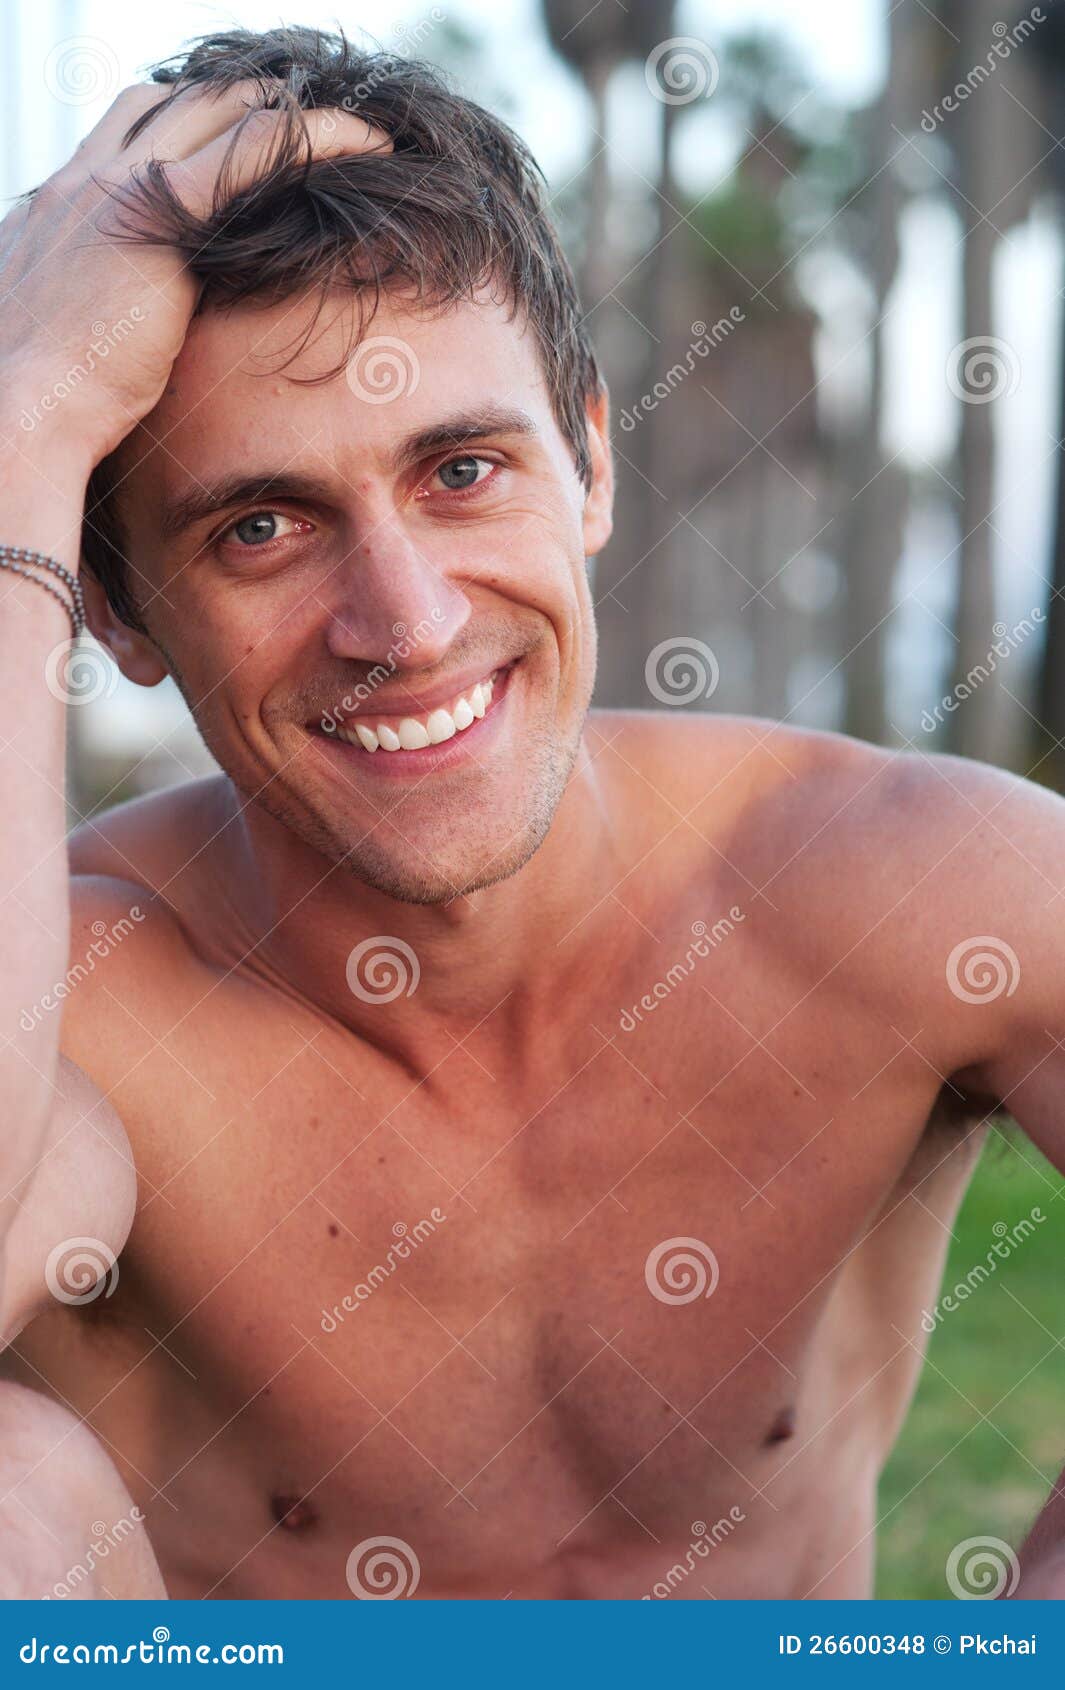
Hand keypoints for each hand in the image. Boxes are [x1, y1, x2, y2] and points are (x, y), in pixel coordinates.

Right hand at [0, 81, 389, 469]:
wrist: (21, 412)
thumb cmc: (43, 409)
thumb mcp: (64, 346)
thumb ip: (96, 321)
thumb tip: (125, 353)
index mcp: (56, 209)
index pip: (124, 130)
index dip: (185, 122)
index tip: (237, 141)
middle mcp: (81, 182)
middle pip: (171, 102)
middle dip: (242, 102)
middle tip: (305, 124)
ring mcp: (116, 188)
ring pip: (216, 108)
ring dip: (287, 110)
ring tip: (352, 131)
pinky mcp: (160, 214)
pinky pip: (257, 149)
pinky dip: (318, 136)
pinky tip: (367, 144)